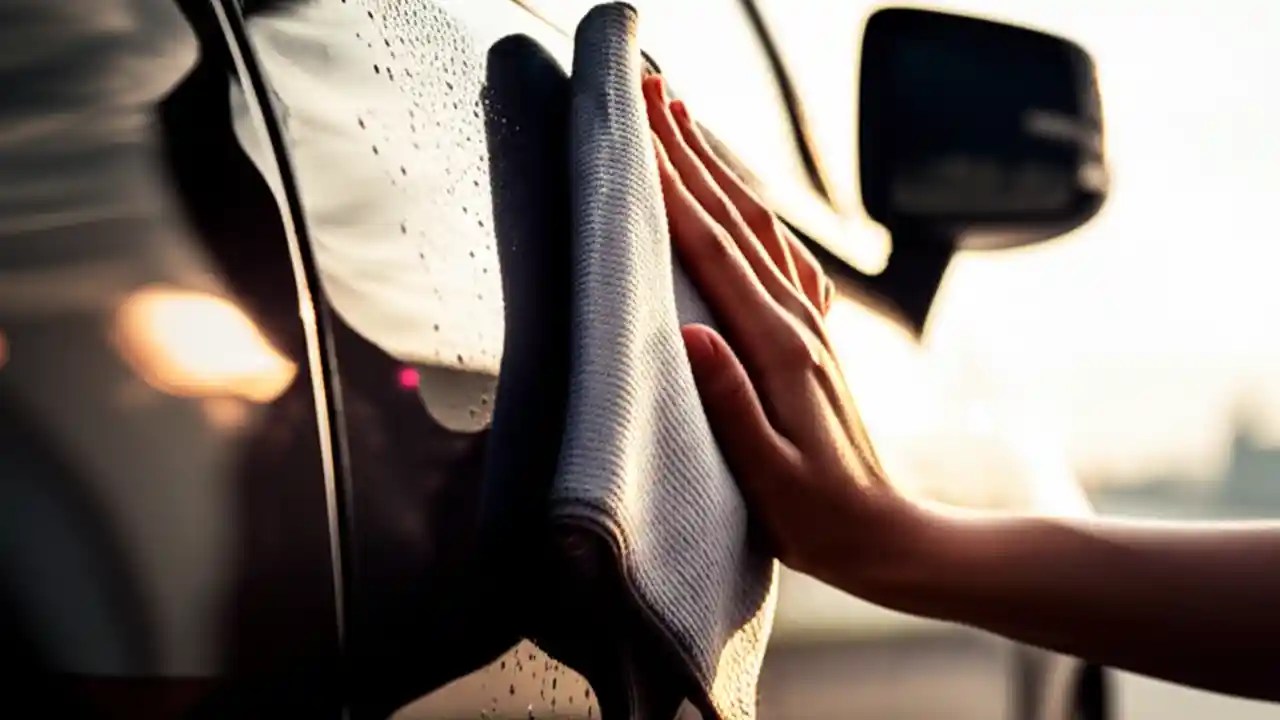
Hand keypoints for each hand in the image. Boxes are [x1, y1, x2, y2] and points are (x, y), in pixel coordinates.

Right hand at [643, 76, 923, 593]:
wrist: (888, 534)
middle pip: (736, 216)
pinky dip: (749, 209)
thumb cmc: (818, 518)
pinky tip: (739, 198)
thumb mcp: (768, 479)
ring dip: (718, 166)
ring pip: (758, 224)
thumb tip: (690, 333)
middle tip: (652, 88)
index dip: (672, 188)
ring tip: (684, 119)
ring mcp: (810, 323)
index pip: (714, 250)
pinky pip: (778, 253)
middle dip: (690, 150)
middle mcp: (798, 321)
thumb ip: (731, 404)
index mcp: (780, 349)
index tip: (638, 131)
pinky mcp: (813, 335)